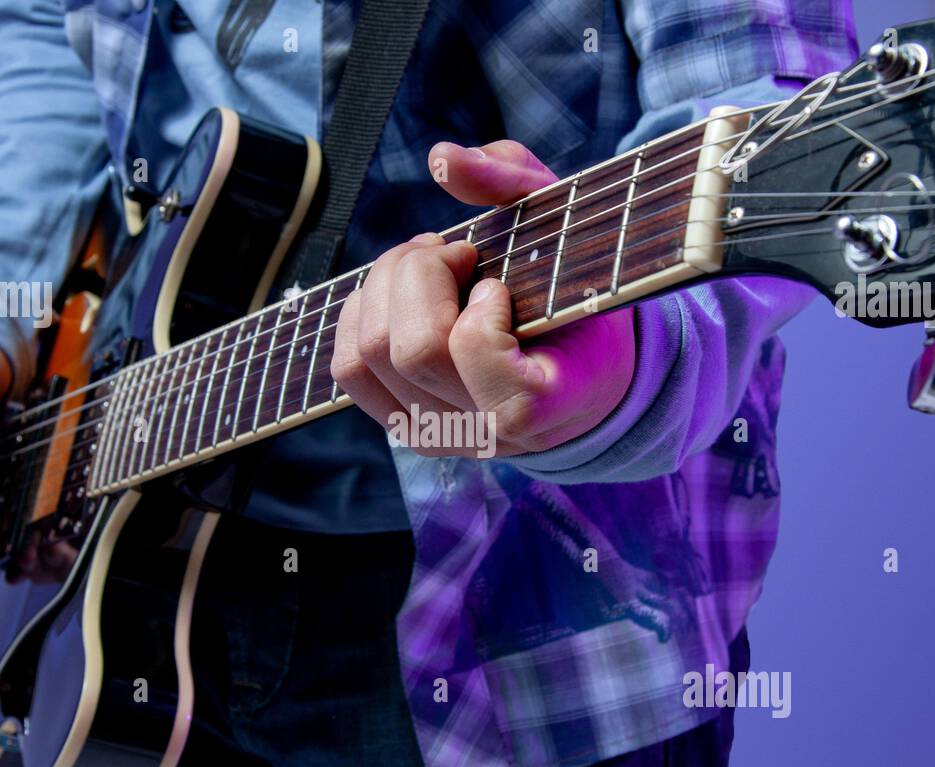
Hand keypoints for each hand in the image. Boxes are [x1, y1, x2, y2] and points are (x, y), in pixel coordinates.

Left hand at [331, 139, 634, 457]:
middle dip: (419, 273)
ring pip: (367, 355)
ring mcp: (441, 439)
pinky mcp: (406, 430)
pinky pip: (348, 370)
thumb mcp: (568, 231)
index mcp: (541, 405)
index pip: (472, 347)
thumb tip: (440, 159)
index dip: (478, 297)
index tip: (500, 283)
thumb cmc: (578, 297)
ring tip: (427, 267)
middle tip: (454, 253)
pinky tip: (398, 295)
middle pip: (407, 347)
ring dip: (385, 287)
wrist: (585, 380)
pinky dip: (359, 315)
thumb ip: (516, 185)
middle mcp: (485, 434)